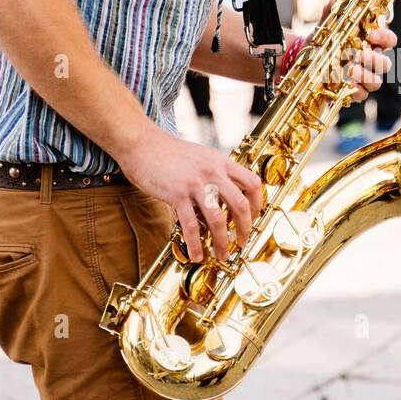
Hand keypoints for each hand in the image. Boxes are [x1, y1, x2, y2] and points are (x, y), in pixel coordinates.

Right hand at [117, 125, 262, 262]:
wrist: (143, 144)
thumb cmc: (170, 154)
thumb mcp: (202, 157)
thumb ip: (217, 173)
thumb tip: (228, 196)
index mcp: (221, 162)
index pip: (252, 183)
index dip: (257, 204)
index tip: (253, 218)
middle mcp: (213, 172)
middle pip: (240, 204)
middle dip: (245, 228)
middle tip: (242, 242)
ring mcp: (196, 183)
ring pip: (218, 219)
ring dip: (222, 241)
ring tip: (222, 254)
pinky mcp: (177, 194)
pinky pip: (191, 225)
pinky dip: (196, 244)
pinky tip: (197, 254)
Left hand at [314, 0, 396, 101]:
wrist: (306, 61)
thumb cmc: (323, 41)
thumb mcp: (326, 26)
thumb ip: (332, 12)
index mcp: (370, 44)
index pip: (389, 40)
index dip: (385, 37)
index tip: (372, 34)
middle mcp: (370, 62)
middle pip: (386, 64)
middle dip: (376, 60)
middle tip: (361, 55)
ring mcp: (364, 78)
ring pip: (377, 82)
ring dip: (367, 77)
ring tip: (351, 70)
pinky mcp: (354, 92)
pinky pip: (362, 95)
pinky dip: (356, 91)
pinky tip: (348, 86)